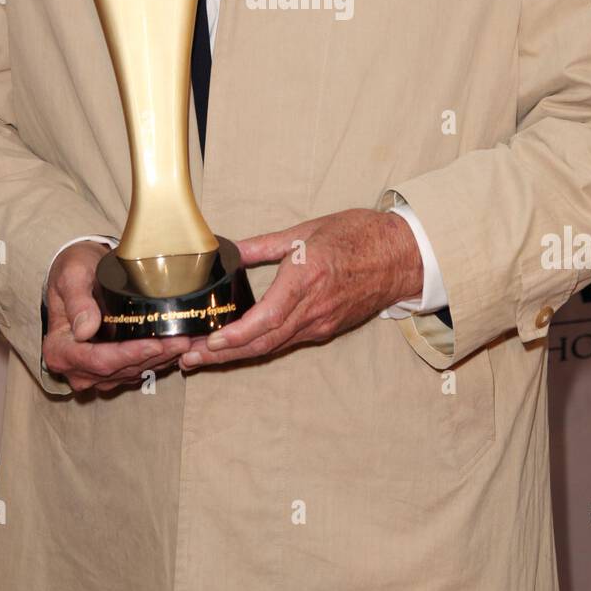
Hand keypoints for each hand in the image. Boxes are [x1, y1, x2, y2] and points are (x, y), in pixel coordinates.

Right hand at [43, 240, 194, 392]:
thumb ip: (77, 301)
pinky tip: (177, 347)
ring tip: (187, 342)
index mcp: (59, 350)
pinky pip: (136, 370)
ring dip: (161, 359)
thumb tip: (85, 330)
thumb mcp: (71, 275)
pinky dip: (158, 360)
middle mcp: (75, 368)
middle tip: (183, 341)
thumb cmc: (73, 270)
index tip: (155, 344)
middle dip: (153, 356)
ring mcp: (93, 373)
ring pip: (131, 373)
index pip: (98, 360)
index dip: (128, 355)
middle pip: (119, 369)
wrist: (78, 273)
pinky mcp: (110, 369)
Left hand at [178, 208, 422, 370]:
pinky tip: (238, 346)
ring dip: (237, 354)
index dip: (235, 336)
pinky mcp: (326, 329)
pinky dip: (259, 347)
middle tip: (188, 359)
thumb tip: (229, 250)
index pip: (266, 319)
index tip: (209, 343)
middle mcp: (313, 310)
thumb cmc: (358, 236)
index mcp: (306, 279)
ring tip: (203, 357)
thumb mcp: (305, 232)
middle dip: (223, 355)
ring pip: (273, 347)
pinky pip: (287, 342)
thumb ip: (263, 246)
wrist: (402, 256)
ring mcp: (321, 324)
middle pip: (263, 342)